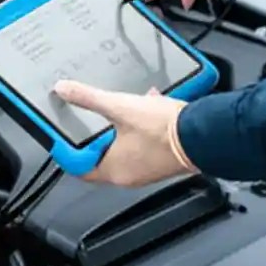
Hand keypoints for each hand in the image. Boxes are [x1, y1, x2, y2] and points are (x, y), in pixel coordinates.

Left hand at [52, 81, 194, 186]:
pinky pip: (140, 146)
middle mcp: (128, 175)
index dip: (67, 150)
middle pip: (98, 157)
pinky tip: (145, 107)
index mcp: (113, 170)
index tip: (62, 135)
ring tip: (119, 109)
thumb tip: (65, 90)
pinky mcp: (160, 160)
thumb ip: (89, 98)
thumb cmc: (165, 130)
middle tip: (88, 118)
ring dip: (118, 129)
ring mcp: (146, 169)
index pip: (77, 168)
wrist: (204, 134)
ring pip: (121, 149)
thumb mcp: (120, 107)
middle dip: (94, 135)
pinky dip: (137, 129)